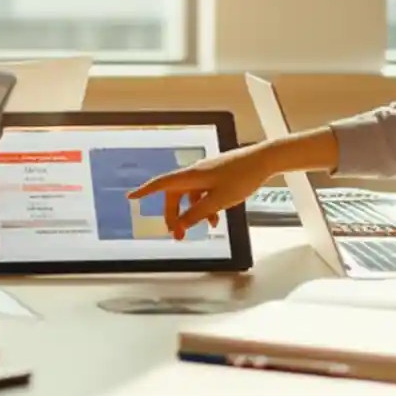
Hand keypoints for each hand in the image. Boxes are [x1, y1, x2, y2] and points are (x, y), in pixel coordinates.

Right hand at [127, 144, 276, 239]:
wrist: (264, 161)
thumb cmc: (242, 177)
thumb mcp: (218, 201)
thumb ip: (197, 214)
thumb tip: (180, 224)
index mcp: (192, 176)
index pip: (162, 184)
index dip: (145, 191)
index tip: (132, 198)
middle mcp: (195, 173)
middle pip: (175, 195)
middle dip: (174, 215)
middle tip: (176, 235)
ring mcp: (207, 174)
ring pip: (191, 196)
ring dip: (193, 213)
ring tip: (205, 229)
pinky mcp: (217, 176)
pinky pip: (204, 193)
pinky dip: (206, 207)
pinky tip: (216, 219)